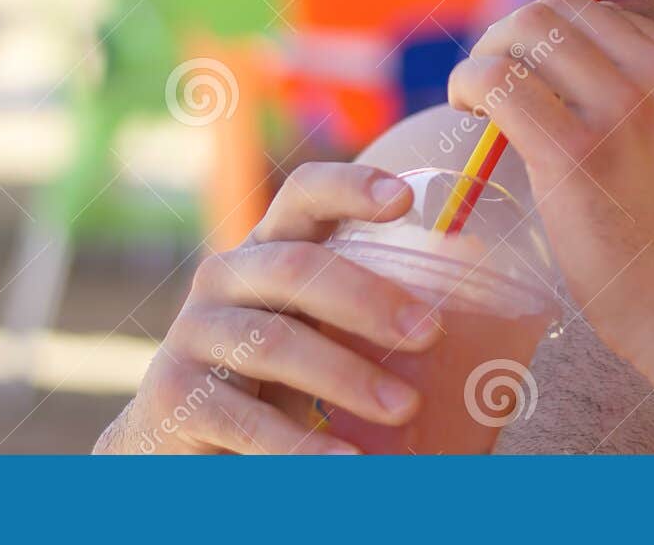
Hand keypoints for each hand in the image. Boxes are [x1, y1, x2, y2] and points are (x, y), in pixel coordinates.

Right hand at [95, 161, 444, 453]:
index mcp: (266, 248)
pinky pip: (248, 419)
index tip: (405, 197)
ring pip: (276, 343)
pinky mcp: (175, 395)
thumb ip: (364, 319)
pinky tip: (351, 468)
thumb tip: (478, 337)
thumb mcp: (313, 334)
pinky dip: (305, 447)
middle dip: (368, 298)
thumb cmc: (271, 379)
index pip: (303, 196)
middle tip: (430, 332)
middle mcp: (225, 277)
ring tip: (405, 409)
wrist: (175, 441)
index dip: (349, 186)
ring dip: (347, 376)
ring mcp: (194, 333)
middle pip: (297, 267)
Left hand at [447, 0, 653, 367]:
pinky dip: (467, 83)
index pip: (599, 11)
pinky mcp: (579, 154)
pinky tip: (467, 113)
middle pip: (558, 9)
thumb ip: (647, 94)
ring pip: (525, 33)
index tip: (527, 71)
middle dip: (510, 34)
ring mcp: (626, 112)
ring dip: (485, 56)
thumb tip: (560, 58)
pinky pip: (497, 82)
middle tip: (490, 78)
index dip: (549, 35)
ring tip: (476, 99)